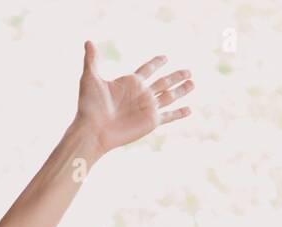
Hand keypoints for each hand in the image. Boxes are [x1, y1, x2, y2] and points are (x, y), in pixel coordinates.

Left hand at [75, 40, 193, 156]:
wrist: (92, 130)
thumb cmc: (89, 106)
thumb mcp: (90, 78)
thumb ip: (92, 60)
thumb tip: (88, 42)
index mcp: (130, 83)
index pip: (148, 69)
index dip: (156, 63)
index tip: (165, 57)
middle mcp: (141, 94)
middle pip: (164, 82)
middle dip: (176, 76)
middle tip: (188, 71)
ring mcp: (147, 108)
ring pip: (170, 96)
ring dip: (182, 90)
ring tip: (193, 83)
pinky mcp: (151, 121)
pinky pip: (169, 116)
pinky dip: (179, 113)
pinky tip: (189, 110)